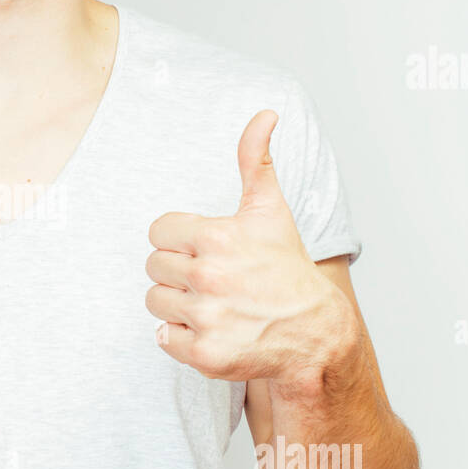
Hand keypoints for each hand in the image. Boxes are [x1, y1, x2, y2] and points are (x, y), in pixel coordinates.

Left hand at [145, 110, 353, 384]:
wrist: (314, 334)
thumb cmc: (286, 270)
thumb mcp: (271, 211)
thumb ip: (256, 161)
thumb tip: (265, 114)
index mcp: (217, 238)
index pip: (158, 232)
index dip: (180, 240)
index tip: (206, 249)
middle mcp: (209, 277)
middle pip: (153, 267)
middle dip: (177, 271)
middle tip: (212, 279)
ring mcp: (206, 318)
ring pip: (155, 303)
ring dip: (177, 305)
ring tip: (213, 304)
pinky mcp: (204, 354)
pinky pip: (163, 338)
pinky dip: (181, 338)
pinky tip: (212, 329)